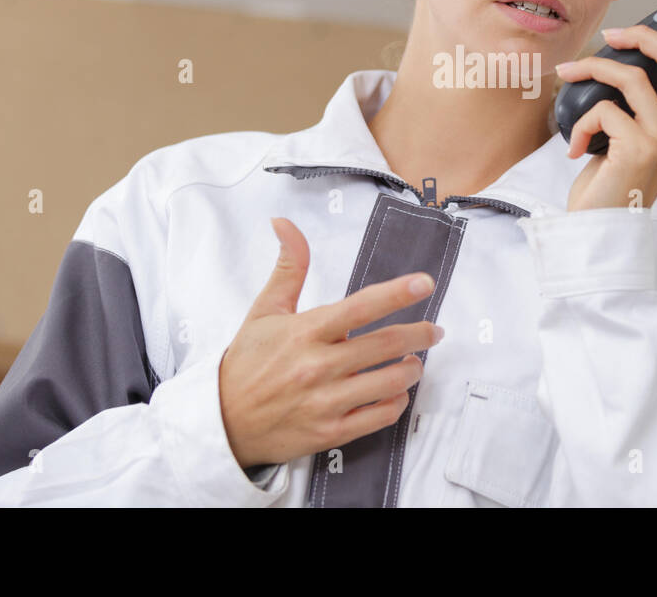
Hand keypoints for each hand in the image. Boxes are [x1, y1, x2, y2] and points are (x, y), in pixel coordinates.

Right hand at [218, 217, 443, 468]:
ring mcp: (325, 402)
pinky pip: (379, 417)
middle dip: (420, 335)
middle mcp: (318, 366)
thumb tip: (285, 223)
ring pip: (390, 382)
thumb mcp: (265, 311)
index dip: (397, 293)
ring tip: (414, 361)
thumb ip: (288, 267)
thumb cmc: (247, 363)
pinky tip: (397, 392)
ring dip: (411, 369)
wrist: (222, 423)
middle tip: (434, 330)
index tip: (425, 283)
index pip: (360, 307)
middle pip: (385, 345)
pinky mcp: (330, 433)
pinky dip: (397, 402)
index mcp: (305, 332)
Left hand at [555, 0, 656, 212]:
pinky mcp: (639, 149)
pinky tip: (575, 147)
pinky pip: (605, 109)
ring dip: (593, 68)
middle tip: (611, 33)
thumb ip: (636, 107)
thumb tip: (619, 61)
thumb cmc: (608, 184)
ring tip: (570, 75)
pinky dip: (582, 120)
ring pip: (632, 78)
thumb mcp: (628, 140)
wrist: (599, 233)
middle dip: (642, 35)